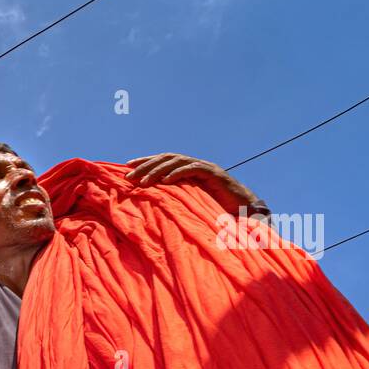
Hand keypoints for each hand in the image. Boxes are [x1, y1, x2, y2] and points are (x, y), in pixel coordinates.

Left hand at [125, 153, 264, 216]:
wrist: (242, 209)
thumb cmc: (214, 208)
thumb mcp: (188, 202)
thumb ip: (173, 198)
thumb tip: (150, 202)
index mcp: (186, 169)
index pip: (162, 161)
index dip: (144, 162)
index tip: (126, 167)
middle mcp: (194, 164)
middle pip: (166, 159)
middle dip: (146, 165)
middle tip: (128, 175)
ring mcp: (204, 167)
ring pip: (176, 162)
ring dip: (158, 170)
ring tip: (143, 181)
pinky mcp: (213, 173)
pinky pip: (193, 169)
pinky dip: (178, 173)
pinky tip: (165, 181)